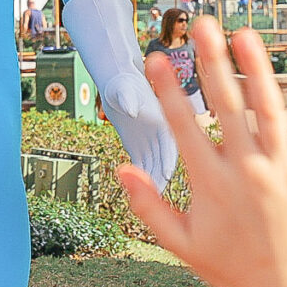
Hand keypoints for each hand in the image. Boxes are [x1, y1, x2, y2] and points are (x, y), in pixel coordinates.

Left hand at [100, 69, 175, 192]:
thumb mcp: (124, 89)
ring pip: (154, 166)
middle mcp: (160, 134)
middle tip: (160, 198)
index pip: (168, 143)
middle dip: (162, 177)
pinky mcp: (140, 146)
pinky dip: (142, 179)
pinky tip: (139, 195)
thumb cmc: (122, 83)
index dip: (167, 159)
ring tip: (152, 203)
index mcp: (163, 122)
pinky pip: (143, 165)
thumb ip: (128, 99)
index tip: (166, 173)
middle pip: (164, 160)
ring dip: (153, 183)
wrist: (118, 83)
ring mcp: (151, 142)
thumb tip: (130, 109)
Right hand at [116, 18, 286, 286]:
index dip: (166, 88)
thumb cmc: (228, 269)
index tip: (156, 56)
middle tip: (202, 24)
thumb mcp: (179, 244)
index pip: (183, 124)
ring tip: (245, 34)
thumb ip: (148, 205)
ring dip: (257, 67)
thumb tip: (122, 168)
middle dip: (212, 59)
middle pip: (227, 103)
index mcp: (211, 183)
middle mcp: (247, 170)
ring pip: (271, 109)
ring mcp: (285, 171)